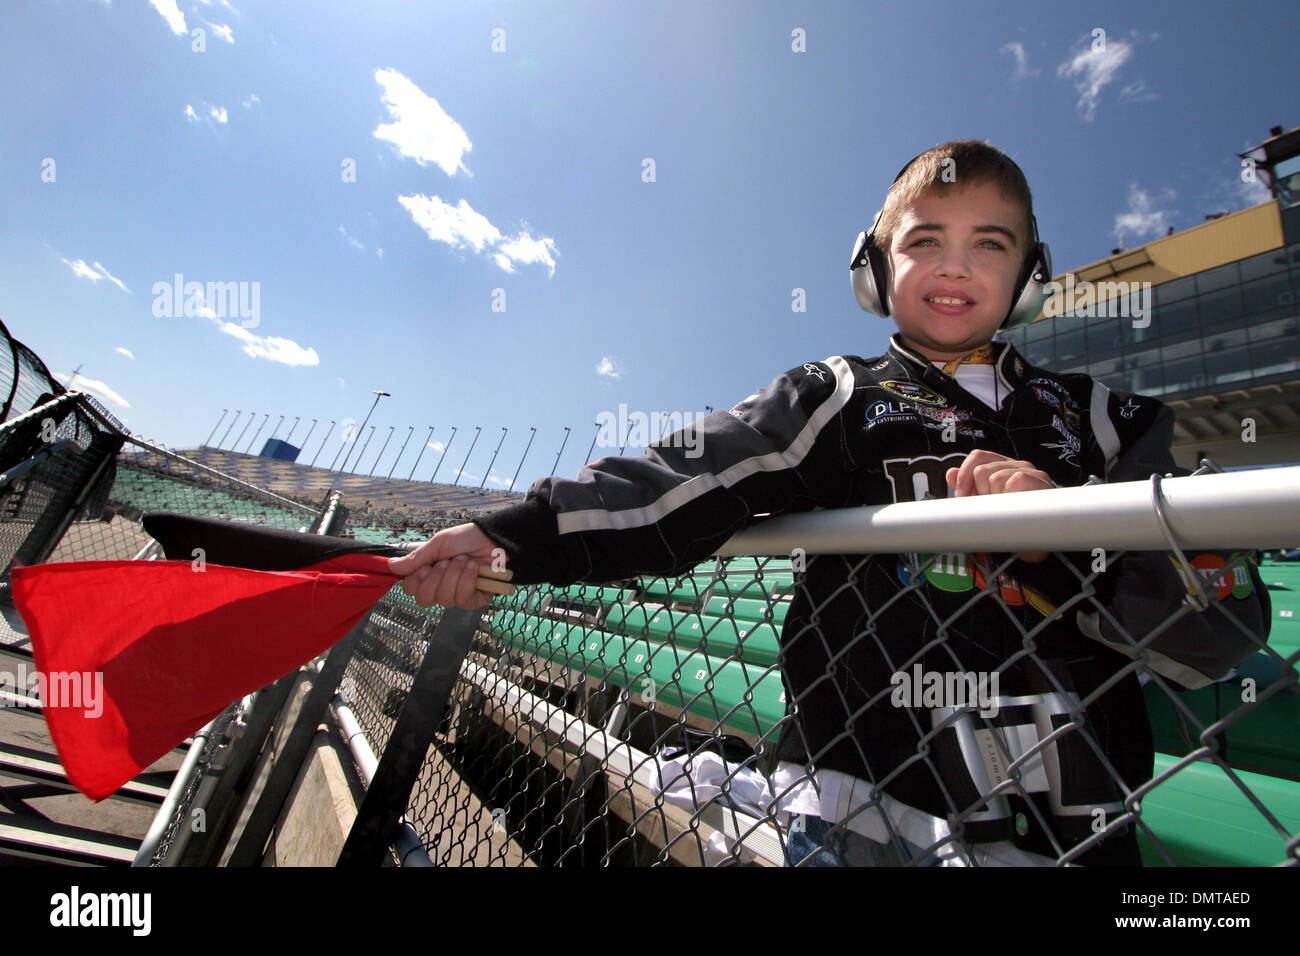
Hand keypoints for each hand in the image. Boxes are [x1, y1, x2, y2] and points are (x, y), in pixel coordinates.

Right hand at [388, 523, 504, 608]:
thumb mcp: (438, 544)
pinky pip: (463, 600)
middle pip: (424, 600)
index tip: (426, 566)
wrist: (494, 538)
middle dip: (437, 578)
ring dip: (455, 575)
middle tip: (448, 561)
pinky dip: (468, 581)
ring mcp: (457, 595)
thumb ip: (416, 558)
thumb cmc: (466, 539)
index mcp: (429, 574)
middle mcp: (440, 588)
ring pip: (444, 599)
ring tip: (465, 560)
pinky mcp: (474, 600)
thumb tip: (390, 566)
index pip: (411, 590)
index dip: (416, 581)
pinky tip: (474, 569)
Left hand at [945, 450, 1053, 562]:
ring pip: (993, 477)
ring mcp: (1029, 471)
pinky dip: (1009, 497)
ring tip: (1006, 509)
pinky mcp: (1036, 479)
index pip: (978, 456)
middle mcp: (1018, 465)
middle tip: (992, 506)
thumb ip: (969, 488)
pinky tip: (1016, 507)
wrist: (1038, 542)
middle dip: (980, 492)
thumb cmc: (1014, 522)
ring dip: (995, 498)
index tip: (962, 495)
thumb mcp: (985, 503)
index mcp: (1005, 467)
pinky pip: (1010, 481)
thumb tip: (950, 473)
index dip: (965, 475)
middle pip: (981, 468)